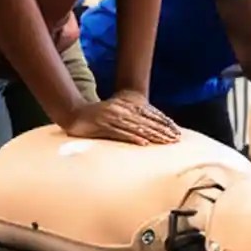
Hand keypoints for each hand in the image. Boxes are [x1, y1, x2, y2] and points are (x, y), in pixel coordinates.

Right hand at [64, 92, 180, 144]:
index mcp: (127, 106)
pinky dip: (133, 138)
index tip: (176, 133)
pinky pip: (121, 133)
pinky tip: (144, 143)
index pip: (149, 116)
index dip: (164, 124)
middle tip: (175, 140)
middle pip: (146, 122)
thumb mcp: (115, 113)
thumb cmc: (96, 117)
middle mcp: (122, 110)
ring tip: (165, 142)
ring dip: (152, 135)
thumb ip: (130, 119)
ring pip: (137, 128)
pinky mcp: (103, 125)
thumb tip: (147, 130)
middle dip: (162, 131)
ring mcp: (113, 117)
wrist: (73, 113)